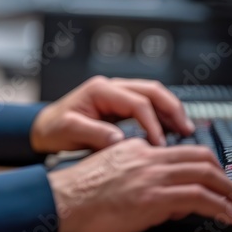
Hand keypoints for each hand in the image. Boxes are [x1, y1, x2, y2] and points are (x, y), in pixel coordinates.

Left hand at [31, 77, 193, 151]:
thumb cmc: (54, 128)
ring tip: (186, 130)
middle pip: (152, 90)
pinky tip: (172, 131)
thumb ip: (94, 133)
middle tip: (187, 130)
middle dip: (172, 109)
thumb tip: (119, 139)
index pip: (136, 102)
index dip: (152, 122)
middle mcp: (112, 88)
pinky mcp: (121, 106)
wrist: (44, 129)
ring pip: (154, 95)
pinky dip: (163, 116)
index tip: (160, 143)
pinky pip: (148, 105)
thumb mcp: (69, 131)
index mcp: (100, 90)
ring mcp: (118, 95)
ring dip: (171, 111)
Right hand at [47, 139, 231, 231]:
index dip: (205, 163)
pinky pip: (198, 197)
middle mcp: (147, 157)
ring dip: (228, 190)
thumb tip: (169, 196)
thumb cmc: (78, 196)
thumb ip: (140, 178)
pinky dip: (219, 205)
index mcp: (136, 150)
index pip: (181, 150)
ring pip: (205, 174)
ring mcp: (151, 176)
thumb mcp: (113, 175)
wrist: (60, 203)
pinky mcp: (153, 197)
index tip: (216, 176)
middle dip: (224, 174)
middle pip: (200, 157)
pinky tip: (226, 214)